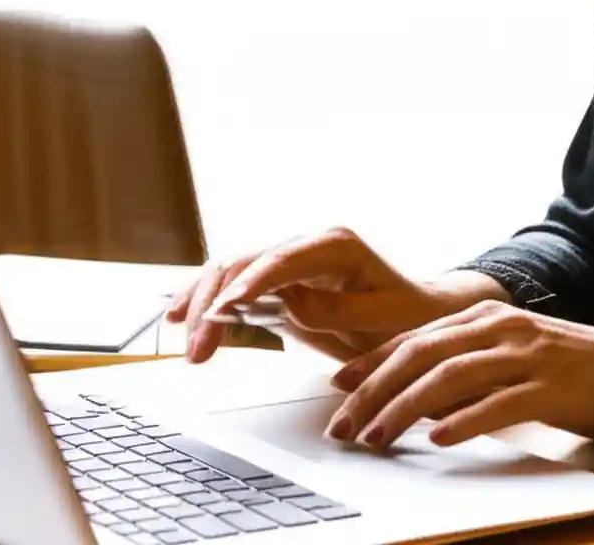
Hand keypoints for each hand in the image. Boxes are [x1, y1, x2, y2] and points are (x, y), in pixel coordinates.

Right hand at [165, 227, 507, 362]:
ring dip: (201, 305)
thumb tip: (290, 302)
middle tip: (199, 347)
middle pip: (244, 263)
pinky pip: (230, 287)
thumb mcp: (387, 318)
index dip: (251, 282)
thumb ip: (339, 308)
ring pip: (228, 272)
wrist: (415, 314)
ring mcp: (284, 261)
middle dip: (215, 304)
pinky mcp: (272, 283)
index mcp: (336, 245)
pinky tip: (178, 320)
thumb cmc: (407, 314)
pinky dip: (203, 302)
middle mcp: (304, 245)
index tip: (227, 308)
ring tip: (187, 343)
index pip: (283, 259)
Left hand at [325, 300, 593, 446]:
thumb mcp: (504, 355)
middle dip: (374, 391)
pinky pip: (500, 403)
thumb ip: (459, 364)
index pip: (412, 337)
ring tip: (376, 436)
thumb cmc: (563, 369)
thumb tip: (405, 392)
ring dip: (405, 408)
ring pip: (450, 377)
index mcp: (481, 316)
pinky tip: (438, 438)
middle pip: (421, 355)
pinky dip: (464, 421)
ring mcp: (527, 354)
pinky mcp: (552, 386)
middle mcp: (499, 327)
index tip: (337, 388)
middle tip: (344, 424)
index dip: (369, 362)